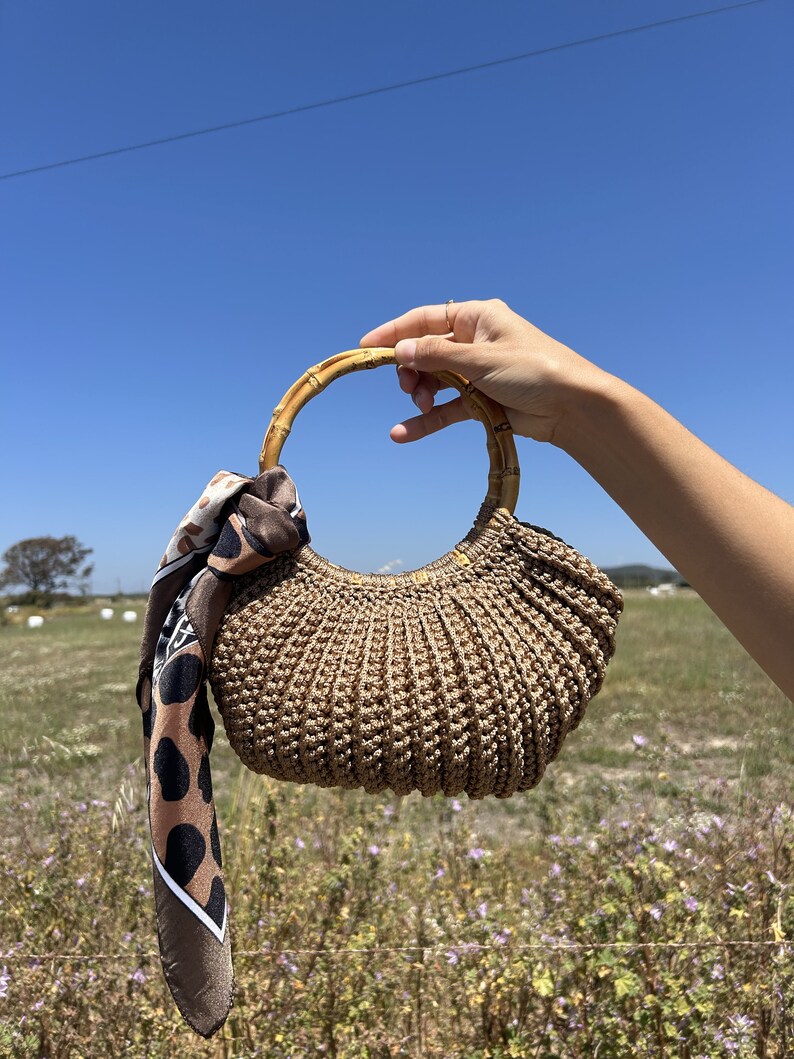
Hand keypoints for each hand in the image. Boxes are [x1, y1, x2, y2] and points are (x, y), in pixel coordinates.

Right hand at [360, 299, 610, 446]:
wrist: (573, 406)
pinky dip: (427, 420)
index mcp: (476, 318)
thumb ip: (437, 355)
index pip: (425, 319)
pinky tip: (403, 434)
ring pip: (433, 381)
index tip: (366, 347)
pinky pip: (446, 408)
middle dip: (410, 369)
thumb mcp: (481, 359)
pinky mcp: (482, 401)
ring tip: (421, 407)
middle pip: (425, 351)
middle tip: (408, 388)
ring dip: (421, 394)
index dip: (394, 332)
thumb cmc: (535, 370)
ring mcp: (477, 372)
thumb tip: (400, 350)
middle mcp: (474, 341)